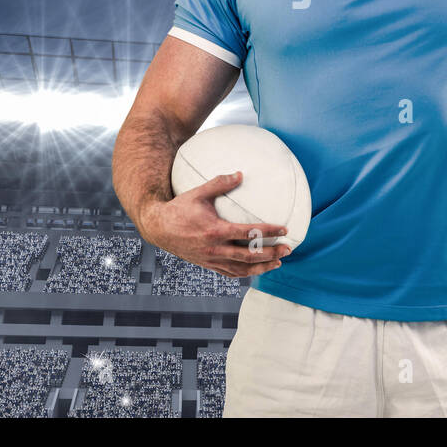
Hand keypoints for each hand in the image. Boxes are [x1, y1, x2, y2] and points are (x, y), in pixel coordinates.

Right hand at [140, 171, 290, 277]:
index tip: (284, 229)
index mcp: (215, 230)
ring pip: (241, 269)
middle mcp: (214, 249)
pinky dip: (245, 273)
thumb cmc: (179, 208)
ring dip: (262, 267)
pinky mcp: (206, 264)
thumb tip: (240, 174)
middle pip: (249, 256)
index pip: (248, 233)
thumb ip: (220, 183)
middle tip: (288, 250)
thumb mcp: (198, 192)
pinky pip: (229, 273)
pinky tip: (256, 269)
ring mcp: (210, 259)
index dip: (269, 232)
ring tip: (278, 262)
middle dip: (271, 253)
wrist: (158, 228)